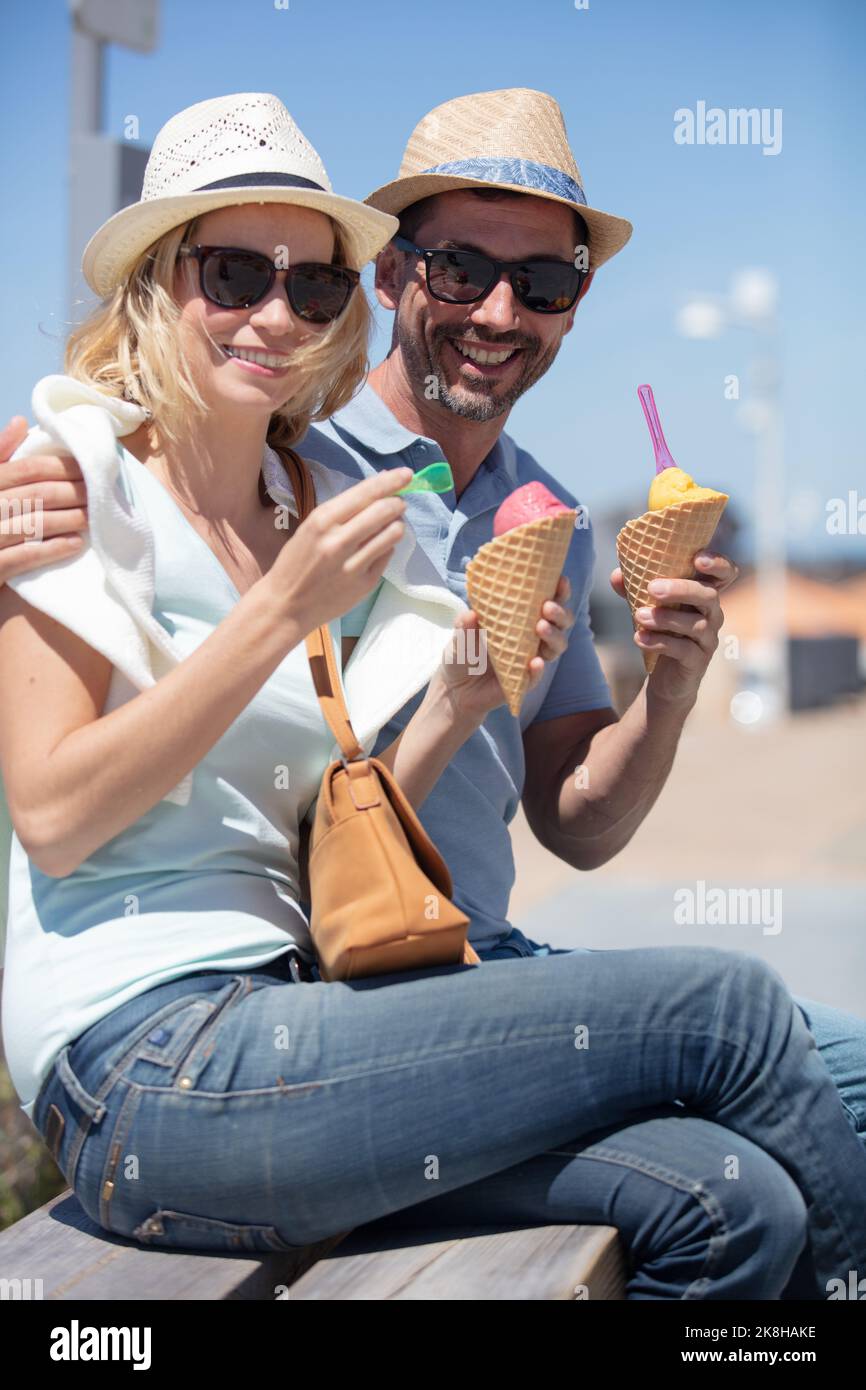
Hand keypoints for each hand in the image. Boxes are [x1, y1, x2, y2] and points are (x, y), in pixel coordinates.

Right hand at [0, 416, 87, 582]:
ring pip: (36, 523)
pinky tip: (76, 544)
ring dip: (70, 519)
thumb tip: (20, 422)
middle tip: (102, 493)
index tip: (89, 468)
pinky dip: (53, 549)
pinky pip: (26, 556)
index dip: (63, 467)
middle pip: (39, 494)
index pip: (29, 468)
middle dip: (75, 492)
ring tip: (95, 518)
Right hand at [263, 465, 412, 633]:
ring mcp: (353, 564)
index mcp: (322, 521)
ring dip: (397, 524)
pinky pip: (387, 556)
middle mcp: (339, 541)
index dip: (390, 481)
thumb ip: (342, 511)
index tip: (406, 474)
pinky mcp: (364, 584)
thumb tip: (379, 489)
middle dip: (398, 502)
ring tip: (391, 523)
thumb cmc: (297, 562)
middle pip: (384, 511)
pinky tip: (378, 547)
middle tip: (400, 502)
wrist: (286, 605)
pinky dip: (388, 546)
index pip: (365, 493)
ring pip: (392, 533)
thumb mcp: (310, 528)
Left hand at [435, 574, 574, 720]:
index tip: (560, 580)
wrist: (455, 687)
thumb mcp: (460, 635)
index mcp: (523, 618)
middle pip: (562, 623)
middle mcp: (533, 637)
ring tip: (540, 627)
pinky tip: (534, 662)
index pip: (549, 601)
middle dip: (560, 612)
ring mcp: (531, 658)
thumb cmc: (463, 652)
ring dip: (554, 636)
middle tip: (546, 607)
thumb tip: (471, 613)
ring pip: (557, 647)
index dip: (559, 591)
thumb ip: (465, 625)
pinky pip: (537, 675)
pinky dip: (538, 669)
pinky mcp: (525, 681)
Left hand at [609, 551, 739, 701]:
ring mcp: (708, 639)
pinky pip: (684, 650)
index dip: (718, 563)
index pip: (726, 574)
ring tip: (639, 616)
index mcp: (703, 595)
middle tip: (652, 588)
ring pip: (695, 624)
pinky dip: (660, 642)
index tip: (697, 558)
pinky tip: (639, 639)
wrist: (665, 678)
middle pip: (708, 595)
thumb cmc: (660, 632)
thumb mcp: (646, 606)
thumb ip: (633, 588)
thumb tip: (616, 575)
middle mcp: (713, 614)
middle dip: (681, 589)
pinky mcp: (698, 661)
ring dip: (665, 618)